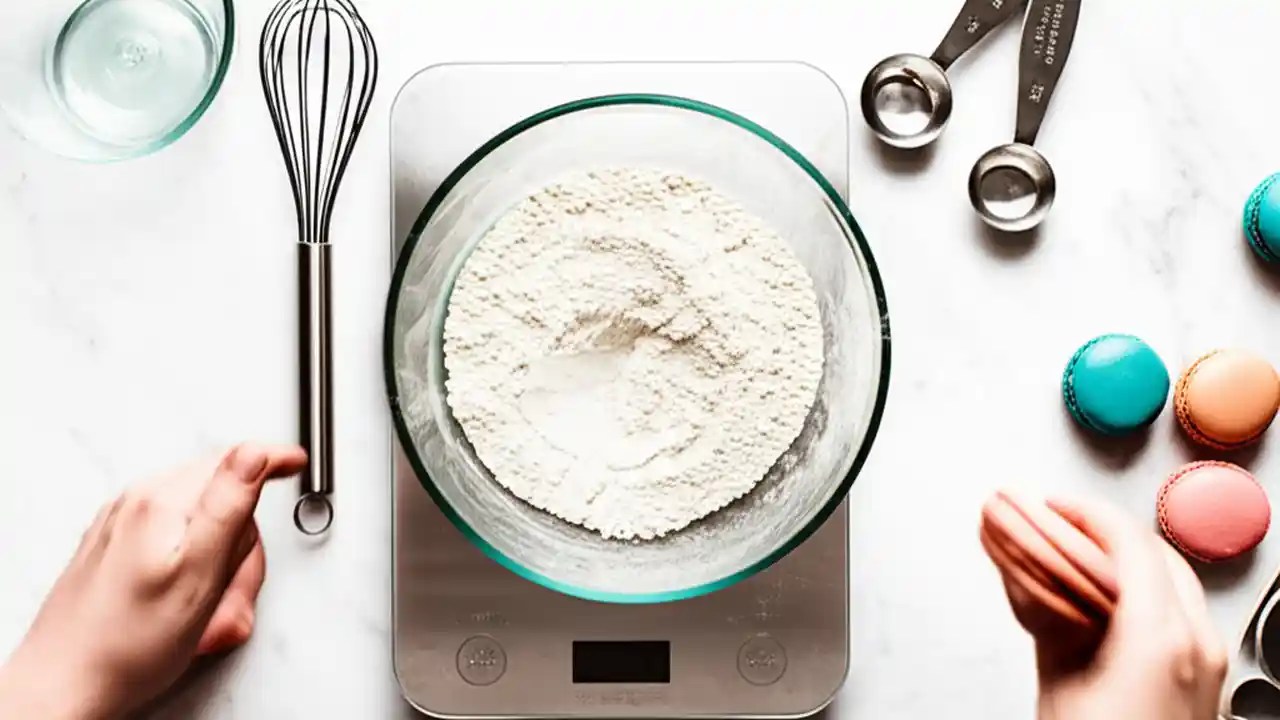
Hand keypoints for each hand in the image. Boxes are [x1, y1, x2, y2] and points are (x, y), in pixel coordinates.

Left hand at [0, 443, 305, 719]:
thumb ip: (229, 505)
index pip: (233, 461)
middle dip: (240, 548)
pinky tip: (188, 607)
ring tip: (209, 615)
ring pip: (200, 525)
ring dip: (218, 568)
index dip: (271, 462)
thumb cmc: (126, 644)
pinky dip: (194, 571)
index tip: (295, 463)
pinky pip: (175, 543)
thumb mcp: (198, 574)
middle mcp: (138, 503)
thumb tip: (255, 453)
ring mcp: (124, 524)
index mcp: (162, 502)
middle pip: (221, 500)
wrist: (63, 685)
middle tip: (234, 594)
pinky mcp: (118, 547)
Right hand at [1000, 495, 1226, 719]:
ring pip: (1174, 582)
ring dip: (1128, 560)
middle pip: (1158, 554)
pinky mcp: (1206, 681)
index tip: (1050, 506)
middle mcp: (1198, 642)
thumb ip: (1046, 616)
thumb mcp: (1059, 682)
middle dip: (1107, 532)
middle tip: (1060, 527)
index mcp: (1160, 634)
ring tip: (1078, 562)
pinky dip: (1145, 592)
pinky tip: (1107, 604)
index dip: (1084, 513)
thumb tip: (1022, 572)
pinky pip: (1181, 613)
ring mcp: (1210, 662)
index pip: (1128, 540)